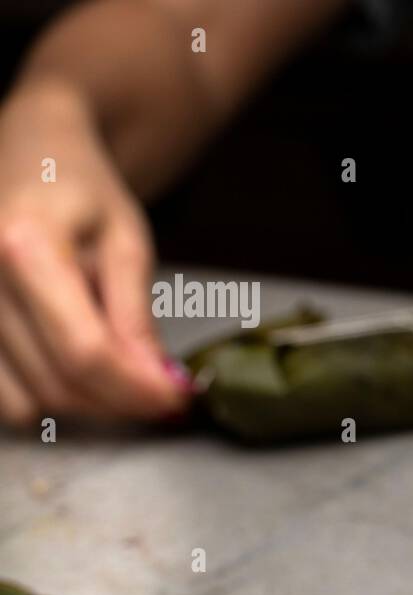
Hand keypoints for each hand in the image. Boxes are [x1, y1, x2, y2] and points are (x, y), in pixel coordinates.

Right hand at [0, 79, 187, 427]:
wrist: (28, 152)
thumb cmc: (80, 188)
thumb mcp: (126, 242)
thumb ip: (136, 315)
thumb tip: (158, 383)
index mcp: (24, 247)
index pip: (84, 351)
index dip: (136, 390)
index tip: (178, 400)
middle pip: (56, 383)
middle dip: (121, 403)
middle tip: (166, 395)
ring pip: (28, 400)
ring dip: (87, 406)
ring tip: (126, 377)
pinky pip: (3, 396)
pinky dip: (47, 397)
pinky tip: (81, 372)